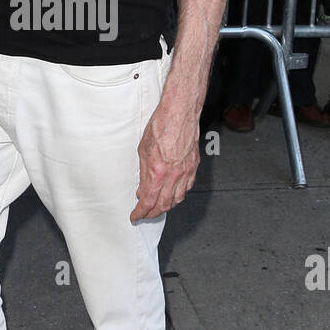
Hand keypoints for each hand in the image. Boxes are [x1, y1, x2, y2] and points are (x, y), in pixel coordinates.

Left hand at [129, 100, 199, 221]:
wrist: (180, 113)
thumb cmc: (161, 126)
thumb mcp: (142, 151)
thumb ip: (143, 173)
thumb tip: (142, 189)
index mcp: (157, 172)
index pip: (148, 201)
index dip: (141, 212)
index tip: (135, 216)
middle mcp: (173, 175)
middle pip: (164, 205)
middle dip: (152, 213)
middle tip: (145, 214)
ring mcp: (186, 172)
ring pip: (177, 199)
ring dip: (166, 206)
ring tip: (157, 207)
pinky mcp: (194, 166)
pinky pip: (187, 188)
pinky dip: (178, 195)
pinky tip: (173, 194)